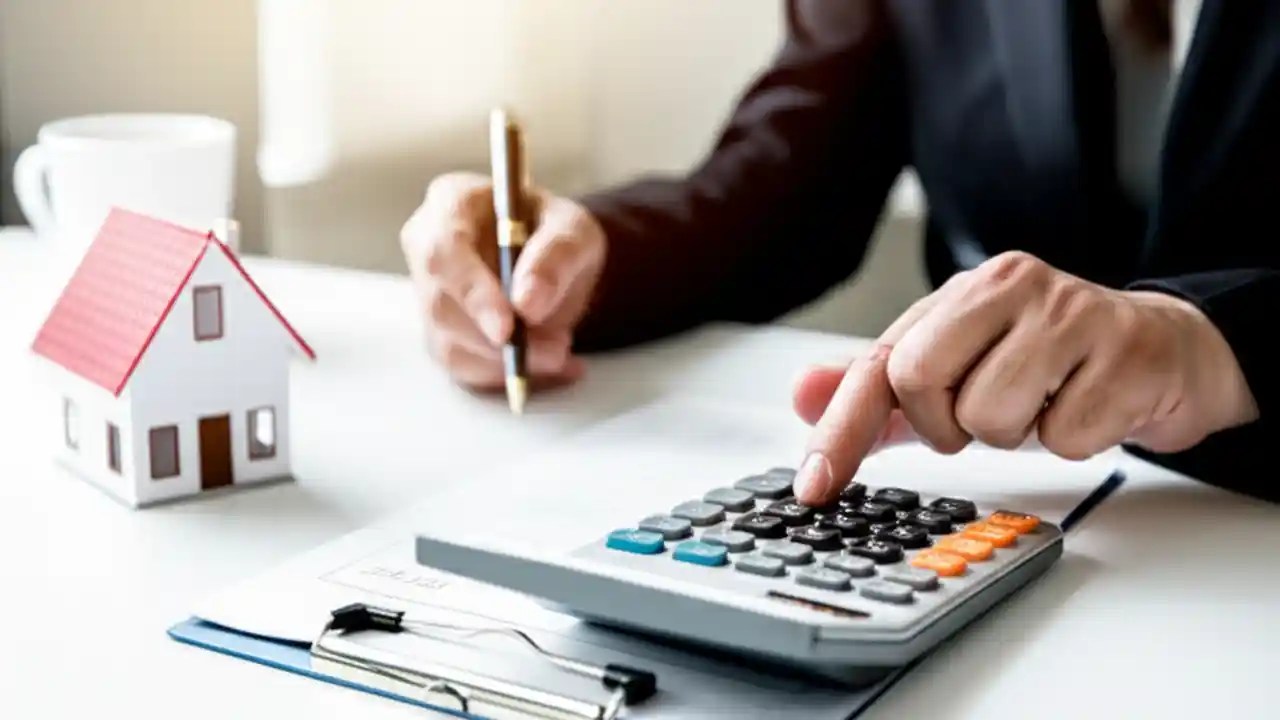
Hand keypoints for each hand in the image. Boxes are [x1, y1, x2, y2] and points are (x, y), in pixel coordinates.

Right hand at [400, 172, 605, 389]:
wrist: (555, 263)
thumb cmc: (557, 234)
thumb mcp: (575, 230)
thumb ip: (556, 257)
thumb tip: (527, 303)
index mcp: (452, 203)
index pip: (443, 250)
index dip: (472, 293)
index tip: (508, 329)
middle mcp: (426, 246)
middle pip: (440, 304)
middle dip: (496, 339)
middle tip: (556, 349)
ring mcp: (428, 294)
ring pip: (450, 342)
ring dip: (506, 361)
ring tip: (561, 351)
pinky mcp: (441, 332)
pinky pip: (462, 366)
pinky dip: (505, 375)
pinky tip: (549, 365)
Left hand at [791, 251, 1258, 504]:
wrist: (1165, 350)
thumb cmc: (1050, 362)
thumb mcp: (958, 368)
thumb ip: (881, 388)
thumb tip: (803, 393)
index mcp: (962, 293)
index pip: (879, 364)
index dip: (841, 429)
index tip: (813, 486)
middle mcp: (1010, 286)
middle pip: (921, 383)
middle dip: (945, 426)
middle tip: (982, 417)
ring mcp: (1071, 314)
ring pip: (992, 417)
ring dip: (1015, 434)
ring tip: (1045, 405)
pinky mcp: (1125, 353)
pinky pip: (1066, 437)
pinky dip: (1074, 440)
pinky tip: (1089, 406)